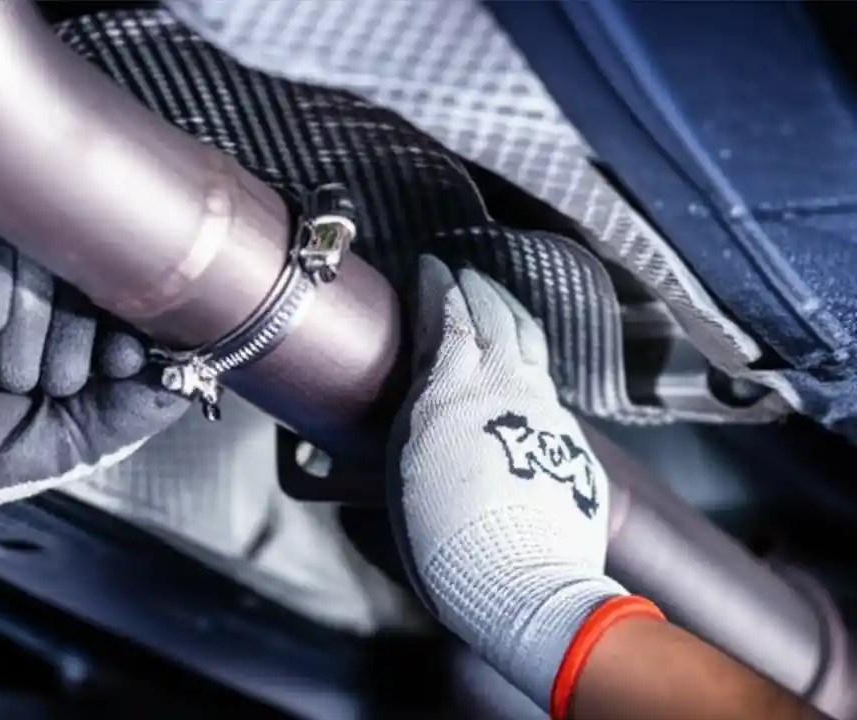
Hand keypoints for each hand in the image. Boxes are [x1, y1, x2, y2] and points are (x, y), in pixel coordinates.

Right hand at [0, 221, 187, 594]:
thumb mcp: (68, 443)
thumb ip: (131, 411)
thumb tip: (191, 379)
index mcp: (67, 336)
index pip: (119, 302)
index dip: (131, 326)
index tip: (127, 360)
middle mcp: (33, 299)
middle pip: (85, 275)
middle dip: (76, 338)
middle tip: (49, 384)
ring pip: (37, 258)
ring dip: (31, 323)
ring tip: (3, 371)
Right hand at [387, 255, 637, 711]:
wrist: (523, 582)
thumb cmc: (447, 540)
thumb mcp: (406, 470)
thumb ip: (416, 420)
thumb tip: (415, 404)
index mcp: (451, 391)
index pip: (447, 314)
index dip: (437, 284)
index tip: (429, 266)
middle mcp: (503, 387)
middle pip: (495, 315)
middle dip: (476, 287)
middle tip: (462, 275)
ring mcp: (543, 409)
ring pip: (529, 339)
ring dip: (509, 311)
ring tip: (496, 300)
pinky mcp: (568, 437)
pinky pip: (546, 378)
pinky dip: (529, 354)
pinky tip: (524, 362)